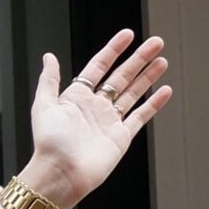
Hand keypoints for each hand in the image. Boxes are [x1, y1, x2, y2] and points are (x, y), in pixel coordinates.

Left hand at [21, 28, 175, 208]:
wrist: (61, 173)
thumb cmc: (49, 143)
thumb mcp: (44, 106)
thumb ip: (49, 80)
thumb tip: (49, 57)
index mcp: (76, 97)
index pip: (98, 67)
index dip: (113, 50)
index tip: (127, 35)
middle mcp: (95, 107)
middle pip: (121, 76)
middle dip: (139, 59)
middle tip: (156, 42)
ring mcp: (110, 121)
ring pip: (133, 93)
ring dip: (148, 76)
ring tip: (162, 60)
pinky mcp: (121, 136)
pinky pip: (140, 116)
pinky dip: (153, 103)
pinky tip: (164, 90)